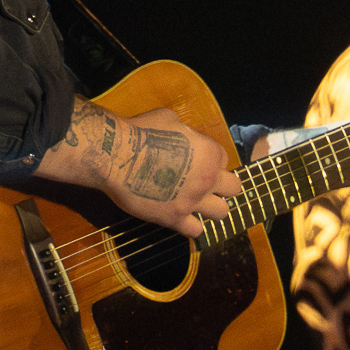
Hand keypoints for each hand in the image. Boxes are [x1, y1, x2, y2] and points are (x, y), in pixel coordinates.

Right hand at [104, 108, 240, 236]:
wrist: (116, 156)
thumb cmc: (140, 132)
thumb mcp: (168, 118)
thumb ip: (184, 130)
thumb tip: (183, 134)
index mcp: (209, 153)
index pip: (223, 159)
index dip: (210, 160)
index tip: (196, 161)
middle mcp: (208, 179)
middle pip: (233, 188)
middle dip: (222, 185)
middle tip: (204, 184)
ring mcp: (193, 201)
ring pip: (222, 212)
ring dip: (211, 207)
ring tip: (196, 203)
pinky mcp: (174, 218)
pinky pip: (196, 231)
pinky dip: (190, 226)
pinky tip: (180, 217)